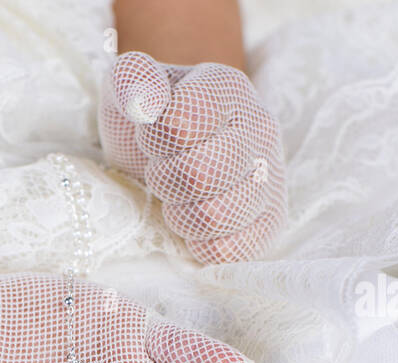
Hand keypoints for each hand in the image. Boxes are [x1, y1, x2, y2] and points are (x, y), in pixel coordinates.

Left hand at [99, 51, 286, 263]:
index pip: (182, 121)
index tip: (153, 134)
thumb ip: (131, 79)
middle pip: (199, 174)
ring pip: (216, 214)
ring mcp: (271, 176)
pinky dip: (201, 243)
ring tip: (180, 197)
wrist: (169, 155)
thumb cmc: (149, 122)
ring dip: (181, 212)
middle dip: (164, 178)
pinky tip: (195, 225)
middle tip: (162, 171)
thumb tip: (146, 101)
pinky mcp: (269, 222)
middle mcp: (260, 127)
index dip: (154, 137)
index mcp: (227, 87)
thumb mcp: (127, 89)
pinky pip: (231, 248)